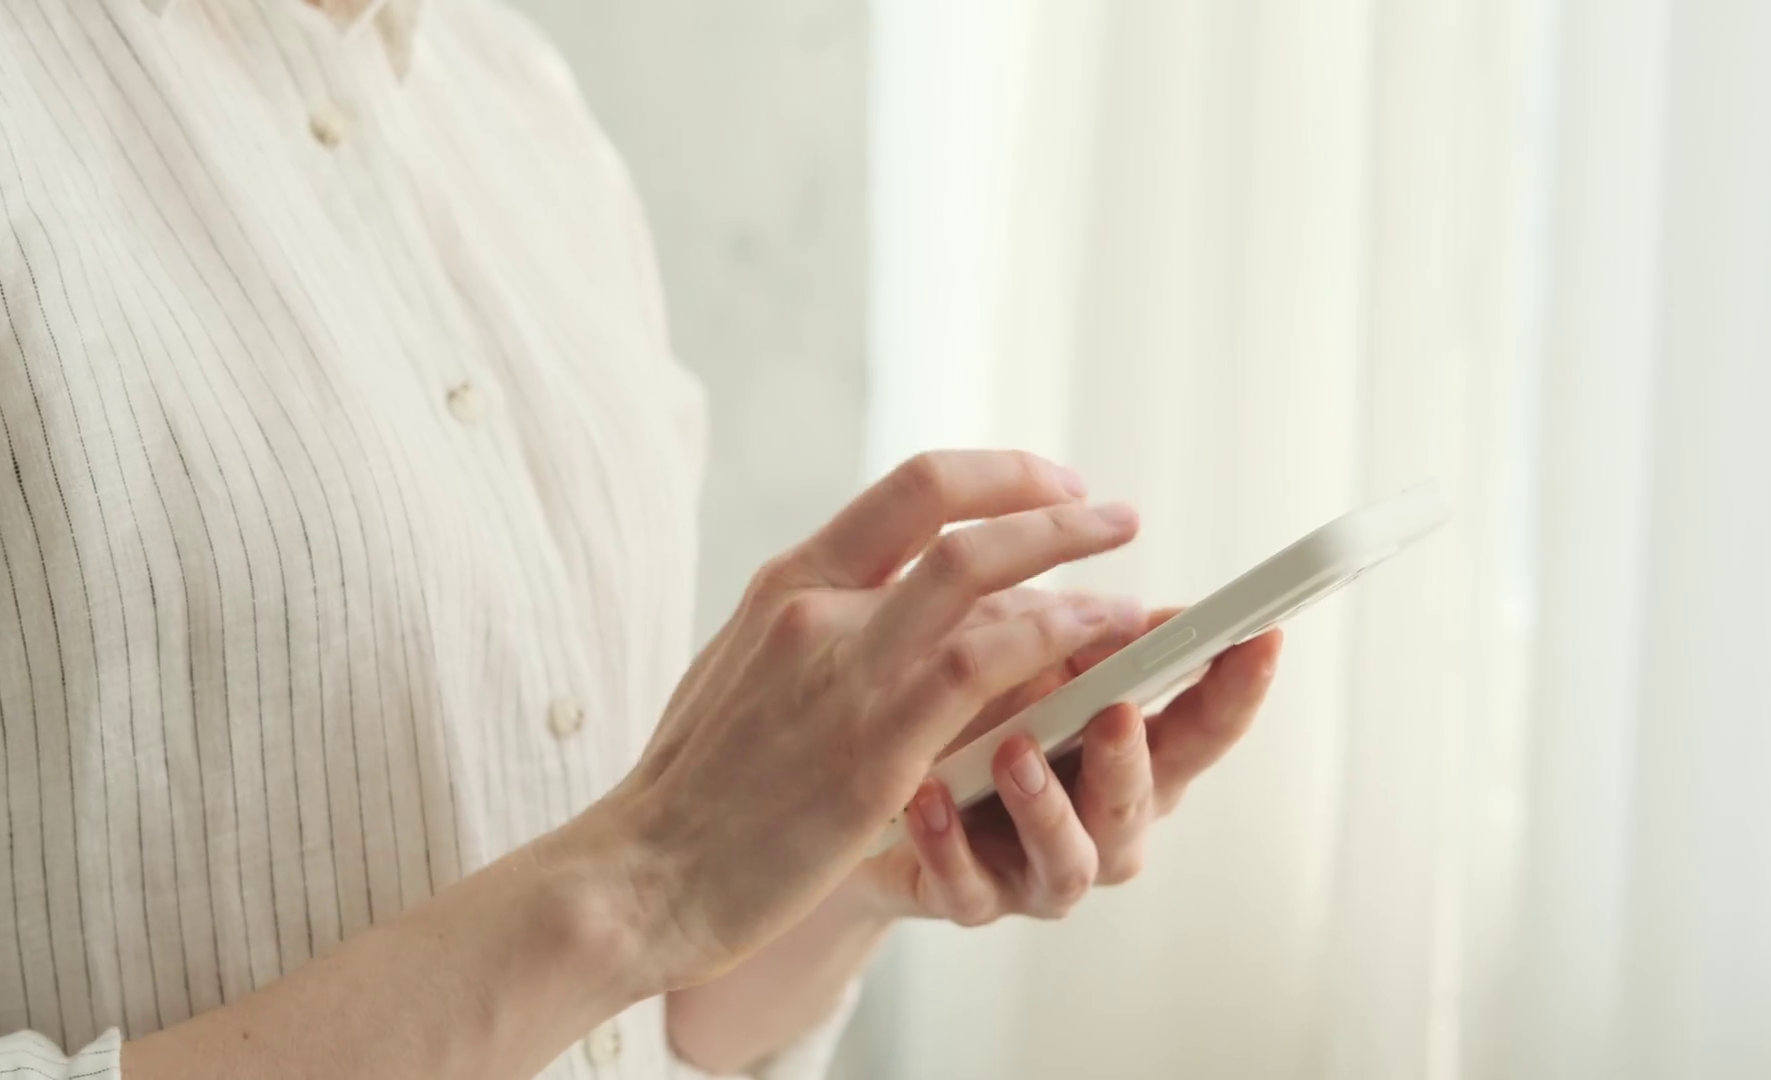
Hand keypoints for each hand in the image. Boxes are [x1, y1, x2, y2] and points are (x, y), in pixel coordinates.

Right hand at [603, 450, 1141, 986]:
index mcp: (787, 583)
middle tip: (1118, 516)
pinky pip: (980, 668)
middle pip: (960, 522)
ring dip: (1074, 576)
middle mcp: (816, 609)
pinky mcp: (871, 751)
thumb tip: (885, 598)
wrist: (637, 876)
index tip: (1051, 485)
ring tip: (1133, 598)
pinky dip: (1051, 645)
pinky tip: (1094, 653)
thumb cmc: (694, 788)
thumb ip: (813, 625)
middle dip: (1056, 511)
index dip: (998, 476)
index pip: (911, 488)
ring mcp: (843, 675)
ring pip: (980, 581)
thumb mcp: (743, 670)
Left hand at [847, 613, 1282, 923]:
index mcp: (1132, 760)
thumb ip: (1096, 644)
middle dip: (1131, 759)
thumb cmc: (978, 719)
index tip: (1262, 637)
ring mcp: (1037, 869)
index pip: (1202, 728)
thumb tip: (1163, 600)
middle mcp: (1101, 824)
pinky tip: (928, 800)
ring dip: (1045, 808)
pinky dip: (949, 845)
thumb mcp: (1036, 666)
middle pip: (1139, 803)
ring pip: (1068, 862)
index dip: (1236, 690)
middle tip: (1117, 712)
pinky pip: (967, 888)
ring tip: (1013, 753)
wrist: (881, 806)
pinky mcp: (969, 897)